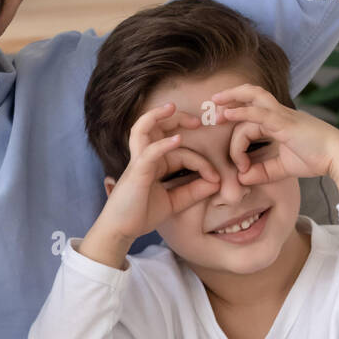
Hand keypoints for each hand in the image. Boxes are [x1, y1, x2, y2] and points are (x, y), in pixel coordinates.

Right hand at [80, 103, 218, 266]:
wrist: (121, 230)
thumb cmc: (142, 213)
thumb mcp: (174, 202)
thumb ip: (193, 191)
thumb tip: (217, 183)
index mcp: (154, 163)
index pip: (181, 153)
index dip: (202, 163)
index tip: (216, 179)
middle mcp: (145, 158)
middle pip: (156, 128)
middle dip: (176, 119)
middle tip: (197, 121)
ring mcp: (139, 163)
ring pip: (142, 130)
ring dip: (155, 116)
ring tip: (171, 108)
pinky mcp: (136, 172)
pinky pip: (149, 153)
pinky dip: (162, 144)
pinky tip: (177, 140)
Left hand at [212, 84, 338, 183]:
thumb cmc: (316, 160)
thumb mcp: (282, 168)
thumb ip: (262, 172)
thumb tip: (241, 178)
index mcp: (279, 122)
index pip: (250, 124)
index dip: (238, 146)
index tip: (241, 168)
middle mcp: (280, 114)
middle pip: (252, 97)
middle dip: (230, 98)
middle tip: (213, 107)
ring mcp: (283, 116)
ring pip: (254, 99)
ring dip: (233, 98)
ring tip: (216, 104)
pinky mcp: (285, 122)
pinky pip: (259, 114)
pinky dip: (241, 112)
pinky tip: (227, 114)